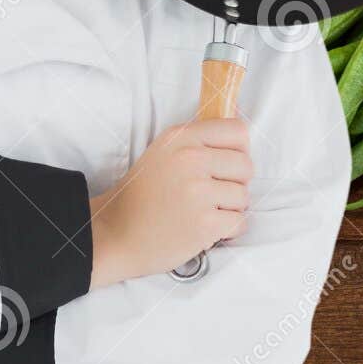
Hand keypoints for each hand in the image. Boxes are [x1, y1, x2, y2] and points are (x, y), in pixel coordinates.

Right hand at [88, 118, 250, 287]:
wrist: (116, 233)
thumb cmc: (143, 194)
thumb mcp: (164, 151)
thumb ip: (199, 141)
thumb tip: (240, 135)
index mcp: (182, 137)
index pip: (238, 130)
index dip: (239, 149)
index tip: (227, 163)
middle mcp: (191, 159)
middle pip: (246, 165)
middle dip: (235, 182)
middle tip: (211, 193)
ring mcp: (198, 192)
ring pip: (243, 196)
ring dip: (229, 208)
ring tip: (202, 211)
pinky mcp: (204, 223)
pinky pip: (239, 222)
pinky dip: (227, 229)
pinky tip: (205, 228)